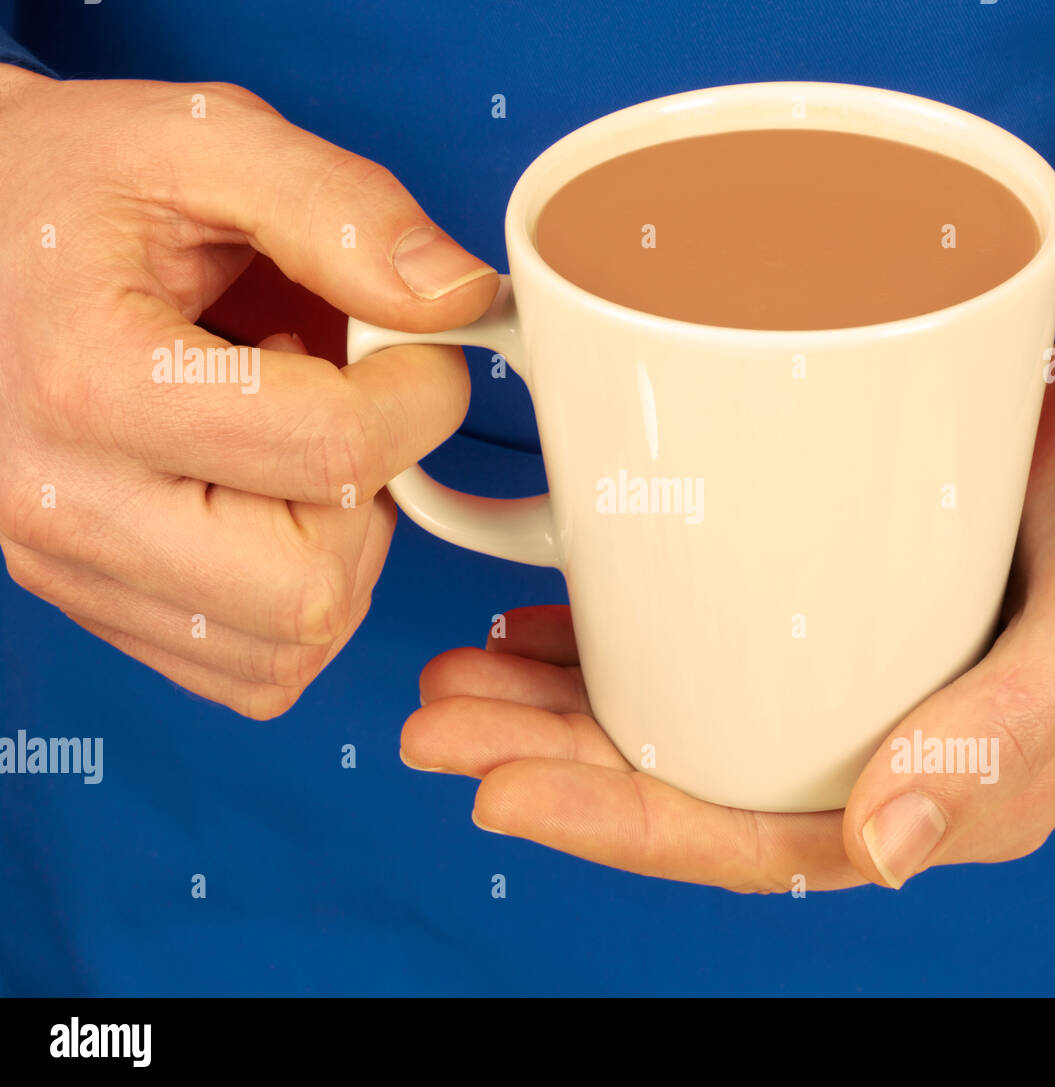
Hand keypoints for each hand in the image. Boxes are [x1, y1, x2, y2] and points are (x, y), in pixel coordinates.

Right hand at [0, 64, 497, 716]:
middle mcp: (65, 500)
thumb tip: (459, 299)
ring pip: (288, 649)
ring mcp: (70, 565)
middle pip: (308, 589)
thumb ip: (342, 211)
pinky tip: (269, 507)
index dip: (421, 392)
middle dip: (373, 499)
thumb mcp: (205, 141)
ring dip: (341, 555)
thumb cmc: (72, 186)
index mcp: (91, 377)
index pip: (331, 450)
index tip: (413, 346)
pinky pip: (250, 670)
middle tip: (347, 413)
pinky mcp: (92, 598)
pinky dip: (299, 604)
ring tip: (293, 453)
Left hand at [403, 347, 1054, 890]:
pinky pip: (707, 640)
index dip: (613, 828)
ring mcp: (844, 672)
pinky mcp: (830, 600)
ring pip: (678, 711)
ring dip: (558, 700)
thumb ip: (1002, 735)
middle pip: (683, 774)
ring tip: (459, 673)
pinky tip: (546, 620)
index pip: (744, 838)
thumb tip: (877, 856)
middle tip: (438, 716)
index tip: (495, 790)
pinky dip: (618, 637)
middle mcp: (872, 745)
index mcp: (932, 790)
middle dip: (548, 759)